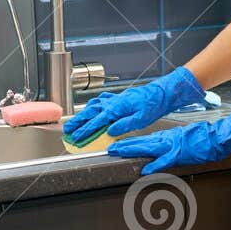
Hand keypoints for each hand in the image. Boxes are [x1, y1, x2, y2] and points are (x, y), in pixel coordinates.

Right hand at [63, 67, 203, 143]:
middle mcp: (114, 102)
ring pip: (94, 105)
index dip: (85, 130)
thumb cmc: (154, 104)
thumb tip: (110, 131)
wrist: (162, 92)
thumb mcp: (141, 119)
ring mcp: (115, 99)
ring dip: (83, 114)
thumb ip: (124, 125)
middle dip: (78, 122)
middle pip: (91, 112)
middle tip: (67, 130)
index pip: (97, 121)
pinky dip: (93, 104)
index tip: (76, 137)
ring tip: (74, 121)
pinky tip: (91, 107)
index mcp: (117, 107)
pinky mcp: (119, 98)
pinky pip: (101, 100)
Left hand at [107, 110, 230, 174]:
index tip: (119, 145)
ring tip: (119, 152)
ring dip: (133, 151)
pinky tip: (144, 169)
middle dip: (126, 146)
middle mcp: (168, 140)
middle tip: (111, 148)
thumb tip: (161, 151)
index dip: (131, 143)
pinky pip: (165, 161)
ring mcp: (173, 147)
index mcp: (169, 137)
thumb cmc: (204, 138)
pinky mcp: (180, 154)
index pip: (146, 140)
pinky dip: (155, 165)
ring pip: (149, 148)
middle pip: (143, 143)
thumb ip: (172, 144)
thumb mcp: (185, 138)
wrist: (217, 137)